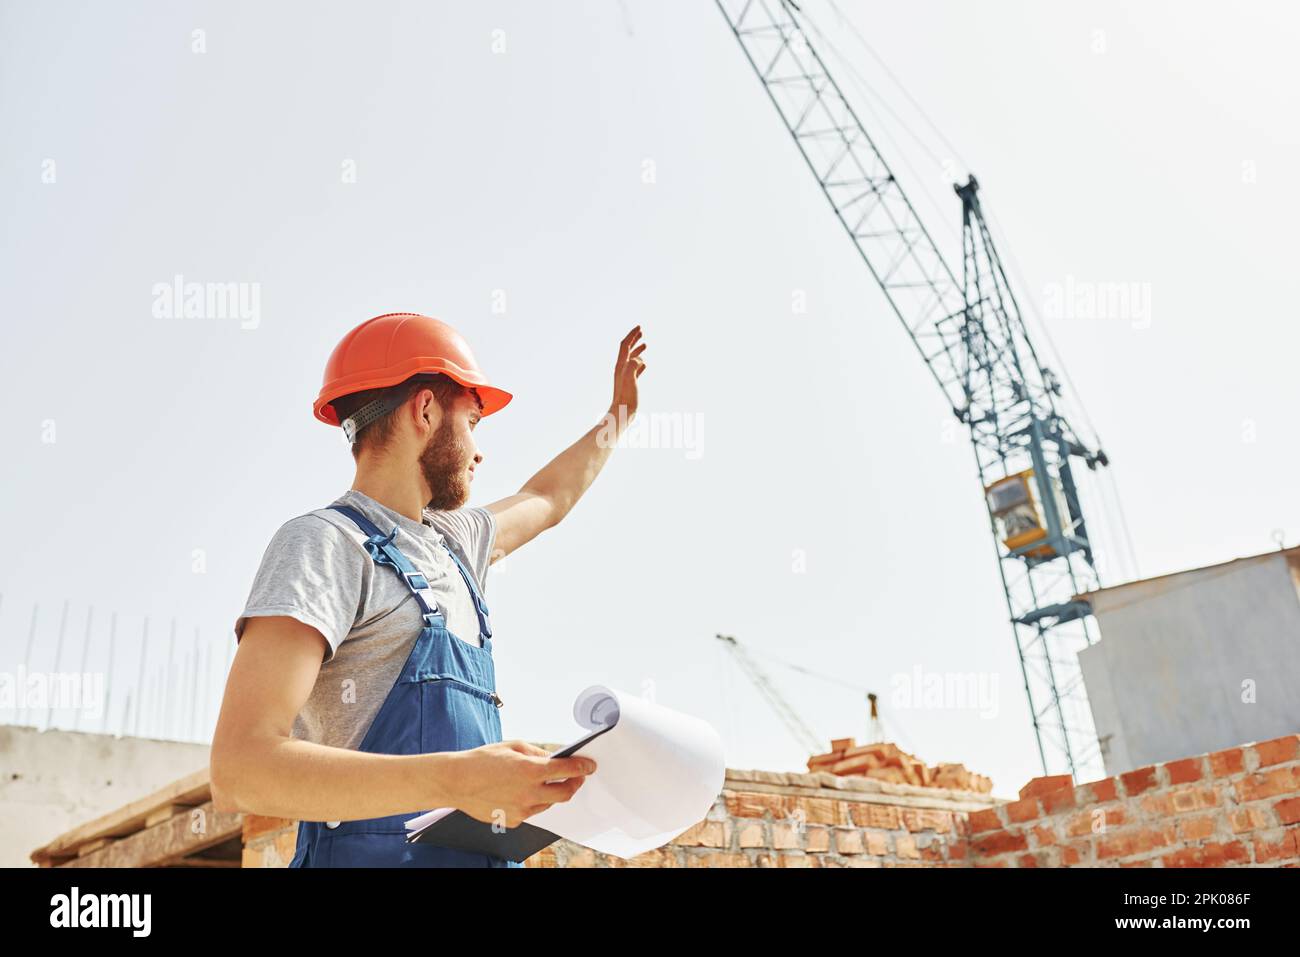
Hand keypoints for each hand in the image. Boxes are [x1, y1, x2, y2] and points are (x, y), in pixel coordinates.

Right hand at [448, 740, 596, 828]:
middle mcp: (529, 793)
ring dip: (552, 792)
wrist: (456, 781)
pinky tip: (522, 791)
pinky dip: (534, 801)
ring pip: (549, 802)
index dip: (582, 766)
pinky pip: (532, 811)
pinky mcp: (514, 820)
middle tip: (577, 776)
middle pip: (565, 792)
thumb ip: (537, 753)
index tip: (590, 765)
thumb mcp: (513, 746)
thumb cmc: (482, 761)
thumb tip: (554, 757)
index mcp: (530, 770)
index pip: (567, 769)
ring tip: (545, 781)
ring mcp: (522, 809)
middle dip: (575, 783)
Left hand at [609, 325, 646, 421]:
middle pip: (627, 350)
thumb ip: (633, 365)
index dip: (632, 335)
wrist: (622, 413)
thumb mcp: (630, 378)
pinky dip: (640, 363)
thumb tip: (640, 360)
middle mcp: (621, 369)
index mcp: (620, 365)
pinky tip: (645, 364)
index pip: (625, 345)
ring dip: (638, 350)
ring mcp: (625, 377)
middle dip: (634, 339)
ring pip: (632, 359)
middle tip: (641, 331)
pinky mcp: (630, 384)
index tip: (640, 327)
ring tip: (645, 345)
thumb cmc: (626, 397)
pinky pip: (636, 370)